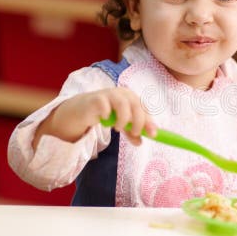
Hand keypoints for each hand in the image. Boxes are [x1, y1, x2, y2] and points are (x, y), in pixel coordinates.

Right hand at [34, 87, 155, 147]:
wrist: (83, 110)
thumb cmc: (106, 114)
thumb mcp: (121, 124)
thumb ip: (131, 132)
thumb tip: (140, 142)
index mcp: (132, 98)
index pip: (144, 108)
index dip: (149, 121)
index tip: (153, 135)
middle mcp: (122, 93)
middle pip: (136, 104)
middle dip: (138, 121)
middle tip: (135, 133)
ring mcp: (109, 94)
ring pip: (122, 104)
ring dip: (123, 119)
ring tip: (118, 128)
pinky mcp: (96, 98)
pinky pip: (105, 106)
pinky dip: (107, 115)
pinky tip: (105, 120)